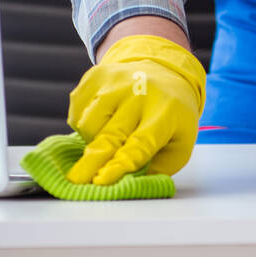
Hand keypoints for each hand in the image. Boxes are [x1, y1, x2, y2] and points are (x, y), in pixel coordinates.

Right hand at [65, 34, 206, 184]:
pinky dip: (83, 121)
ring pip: (88, 123)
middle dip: (91, 160)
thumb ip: (158, 168)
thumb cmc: (170, 116)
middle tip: (76, 180)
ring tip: (109, 135)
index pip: (140, 143)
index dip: (119, 164)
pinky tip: (102, 117)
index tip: (101, 180)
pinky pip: (78, 109)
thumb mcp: (179, 143)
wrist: (164, 71)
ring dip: (91, 139)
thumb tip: (128, 184)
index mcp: (166, 112)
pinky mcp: (97, 75)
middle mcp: (140, 92)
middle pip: (110, 134)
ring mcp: (116, 81)